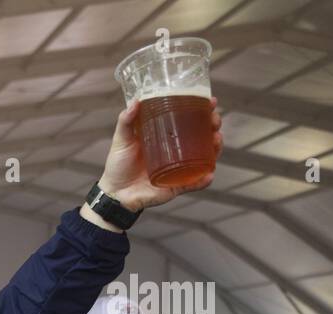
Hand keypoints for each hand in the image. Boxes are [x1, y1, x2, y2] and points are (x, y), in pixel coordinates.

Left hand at [94, 97, 222, 212]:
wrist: (115, 193)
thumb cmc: (118, 165)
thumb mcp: (121, 140)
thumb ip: (126, 122)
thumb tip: (136, 101)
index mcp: (166, 137)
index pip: (189, 120)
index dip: (203, 111)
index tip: (210, 102)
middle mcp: (176, 152)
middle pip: (202, 137)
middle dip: (213, 127)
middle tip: (214, 122)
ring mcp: (179, 169)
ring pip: (204, 158)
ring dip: (215, 149)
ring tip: (216, 140)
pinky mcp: (177, 186)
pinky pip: (194, 183)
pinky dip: (204, 180)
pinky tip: (210, 174)